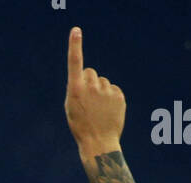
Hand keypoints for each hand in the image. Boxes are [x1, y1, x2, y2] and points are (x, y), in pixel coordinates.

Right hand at [64, 27, 124, 157]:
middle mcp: (91, 87)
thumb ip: (76, 88)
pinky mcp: (119, 95)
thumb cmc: (80, 126)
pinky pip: (113, 89)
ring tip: (99, 110)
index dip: (75, 46)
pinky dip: (111, 98)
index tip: (76, 31)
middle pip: (90, 72)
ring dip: (100, 92)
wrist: (99, 143)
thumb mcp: (71, 107)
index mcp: (76, 90)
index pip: (75, 63)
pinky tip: (108, 111)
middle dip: (89, 81)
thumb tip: (86, 76)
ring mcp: (106, 90)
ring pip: (102, 82)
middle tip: (88, 100)